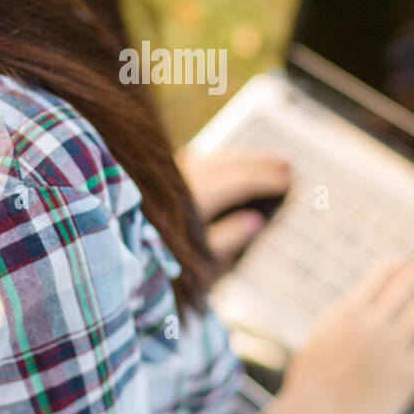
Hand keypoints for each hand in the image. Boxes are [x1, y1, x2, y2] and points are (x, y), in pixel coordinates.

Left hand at [174, 146, 292, 262]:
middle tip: (288, 164)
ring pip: (220, 155)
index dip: (267, 180)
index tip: (289, 181)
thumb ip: (229, 238)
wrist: (124, 245)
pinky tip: (240, 161)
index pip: (241, 181)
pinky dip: (228, 157)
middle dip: (262, 162)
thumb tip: (256, 221)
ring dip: (248, 156)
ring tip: (272, 159)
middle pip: (232, 162)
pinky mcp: (169, 169)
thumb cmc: (166, 255)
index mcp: (196, 196)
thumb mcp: (200, 257)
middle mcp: (186, 175)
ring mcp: (177, 169)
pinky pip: (207, 157)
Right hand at [282, 257, 413, 413]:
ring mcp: (391, 349)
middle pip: (411, 283)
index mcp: (348, 311)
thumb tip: (365, 296)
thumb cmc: (313, 381)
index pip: (384, 272)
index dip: (403, 266)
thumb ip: (346, 313)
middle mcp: (371, 324)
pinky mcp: (408, 375)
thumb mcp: (322, 333)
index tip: (411, 267)